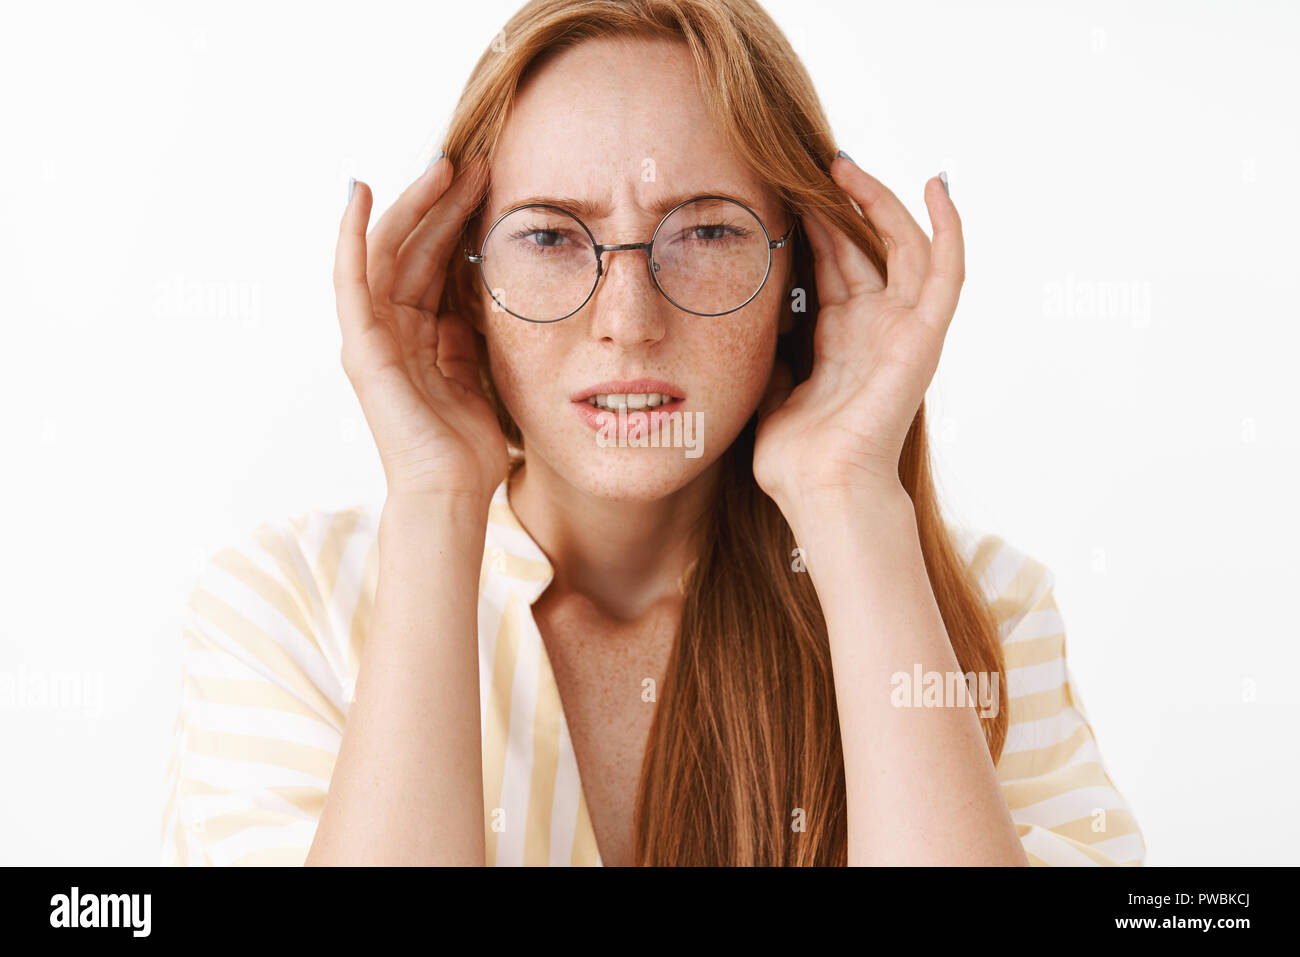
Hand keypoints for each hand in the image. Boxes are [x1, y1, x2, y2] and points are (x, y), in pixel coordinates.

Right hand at [333, 155, 506, 504]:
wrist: (451, 492)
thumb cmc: (464, 447)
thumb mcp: (473, 375)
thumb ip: (462, 336)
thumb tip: (465, 299)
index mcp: (415, 336)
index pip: (431, 262)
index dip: (454, 220)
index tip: (487, 183)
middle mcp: (387, 330)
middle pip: (410, 249)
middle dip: (440, 201)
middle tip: (473, 161)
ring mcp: (370, 337)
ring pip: (386, 253)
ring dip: (413, 206)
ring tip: (443, 166)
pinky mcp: (361, 349)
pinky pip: (351, 282)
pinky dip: (351, 236)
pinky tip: (360, 195)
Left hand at [753, 157, 962, 511]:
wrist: (822, 489)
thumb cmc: (795, 460)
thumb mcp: (767, 395)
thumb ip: (768, 357)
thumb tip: (752, 326)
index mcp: (838, 340)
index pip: (830, 266)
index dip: (813, 225)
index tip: (785, 186)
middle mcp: (873, 328)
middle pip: (860, 247)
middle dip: (838, 203)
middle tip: (812, 162)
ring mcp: (902, 328)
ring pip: (900, 245)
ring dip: (878, 202)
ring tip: (846, 165)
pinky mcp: (925, 333)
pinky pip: (946, 269)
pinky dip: (948, 226)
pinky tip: (936, 185)